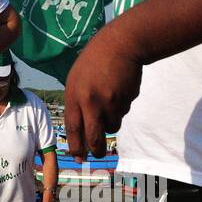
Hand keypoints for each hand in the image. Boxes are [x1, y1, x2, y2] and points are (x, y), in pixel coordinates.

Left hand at [64, 27, 141, 159]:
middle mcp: (92, 102)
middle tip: (98, 154)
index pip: (73, 128)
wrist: (120, 45)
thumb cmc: (93, 64)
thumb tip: (79, 132)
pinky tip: (117, 91)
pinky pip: (123, 113)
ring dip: (109, 123)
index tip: (78, 157)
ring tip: (107, 103)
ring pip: (111, 127)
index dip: (76, 146)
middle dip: (96, 150)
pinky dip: (120, 109)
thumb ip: (76, 104)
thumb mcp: (75, 80)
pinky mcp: (127, 100)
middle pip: (94, 137)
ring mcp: (111, 102)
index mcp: (75, 96)